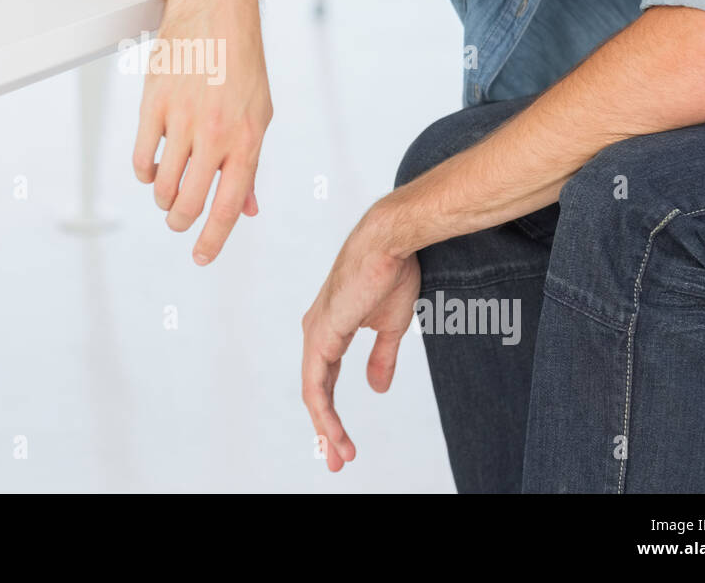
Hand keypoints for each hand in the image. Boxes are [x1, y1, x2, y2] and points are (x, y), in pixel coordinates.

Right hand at [133, 0, 271, 264]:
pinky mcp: (153, 103)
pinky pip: (142, 158)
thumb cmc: (240, 62)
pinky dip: (144, 172)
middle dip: (181, 222)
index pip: (230, 205)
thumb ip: (251, 163)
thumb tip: (249, 209)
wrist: (215, 7)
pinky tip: (152, 167)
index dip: (213, 239)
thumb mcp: (261, 113)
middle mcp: (216, 132)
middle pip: (188, 202)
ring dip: (162, 198)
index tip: (201, 258)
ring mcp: (182, 118)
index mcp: (248, 138)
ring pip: (162, 185)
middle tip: (178, 221)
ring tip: (167, 190)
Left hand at [300, 202, 419, 471]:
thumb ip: (381, 358)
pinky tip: (332, 430)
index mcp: (331, 329)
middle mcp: (317, 332)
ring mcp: (316, 333)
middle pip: (316, 390)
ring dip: (326, 427)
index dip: (334, 413)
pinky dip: (323, 410)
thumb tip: (376, 389)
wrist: (391, 243)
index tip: (346, 442)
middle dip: (326, 429)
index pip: (328, 379)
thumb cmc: (391, 273)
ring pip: (313, 392)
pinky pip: (315, 383)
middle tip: (338, 460)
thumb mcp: (389, 326)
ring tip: (341, 454)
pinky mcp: (321, 334)